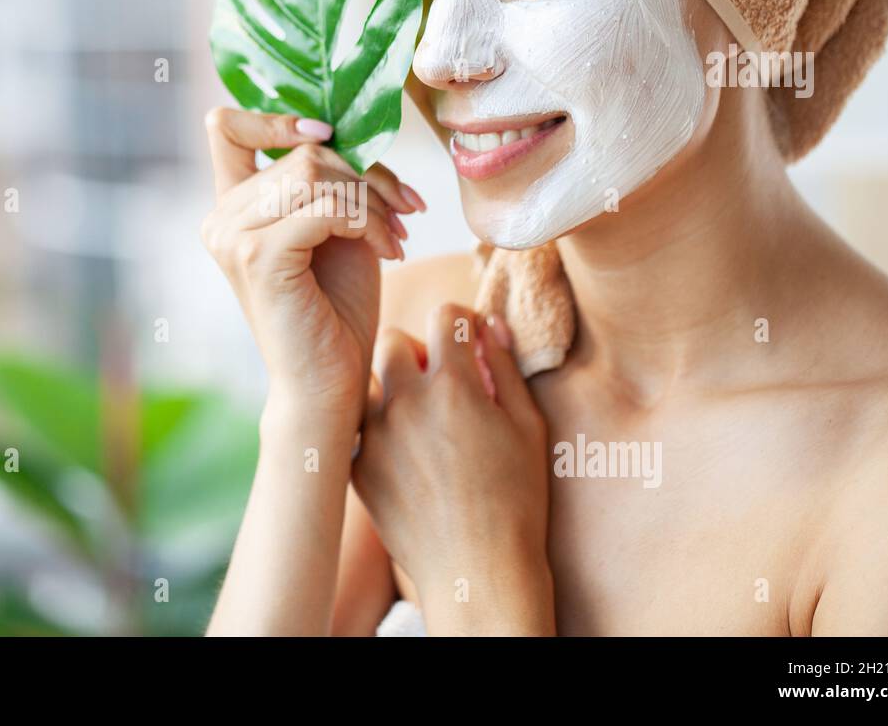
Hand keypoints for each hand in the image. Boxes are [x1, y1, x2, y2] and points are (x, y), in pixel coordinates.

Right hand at [201, 107, 424, 424]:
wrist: (330, 386)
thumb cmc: (337, 312)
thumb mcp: (335, 230)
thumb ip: (328, 182)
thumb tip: (355, 132)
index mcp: (232, 207)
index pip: (225, 126)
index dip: (279, 118)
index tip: (331, 140)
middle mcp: (221, 217)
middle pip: (302, 152)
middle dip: (368, 175)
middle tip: (406, 208)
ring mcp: (233, 235)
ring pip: (316, 173)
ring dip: (375, 201)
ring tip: (399, 234)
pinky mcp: (258, 255)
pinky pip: (329, 207)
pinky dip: (372, 223)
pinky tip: (391, 251)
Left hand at [352, 304, 554, 634]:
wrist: (478, 571)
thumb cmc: (517, 501)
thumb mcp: (528, 427)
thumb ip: (506, 368)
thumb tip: (488, 325)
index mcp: (453, 387)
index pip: (444, 316)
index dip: (460, 323)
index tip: (469, 342)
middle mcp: (405, 403)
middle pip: (392, 340)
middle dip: (417, 349)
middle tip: (438, 379)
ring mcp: (375, 436)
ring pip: (368, 383)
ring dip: (390, 389)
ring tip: (417, 418)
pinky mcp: (358, 468)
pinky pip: (358, 429)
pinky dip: (378, 432)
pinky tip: (407, 456)